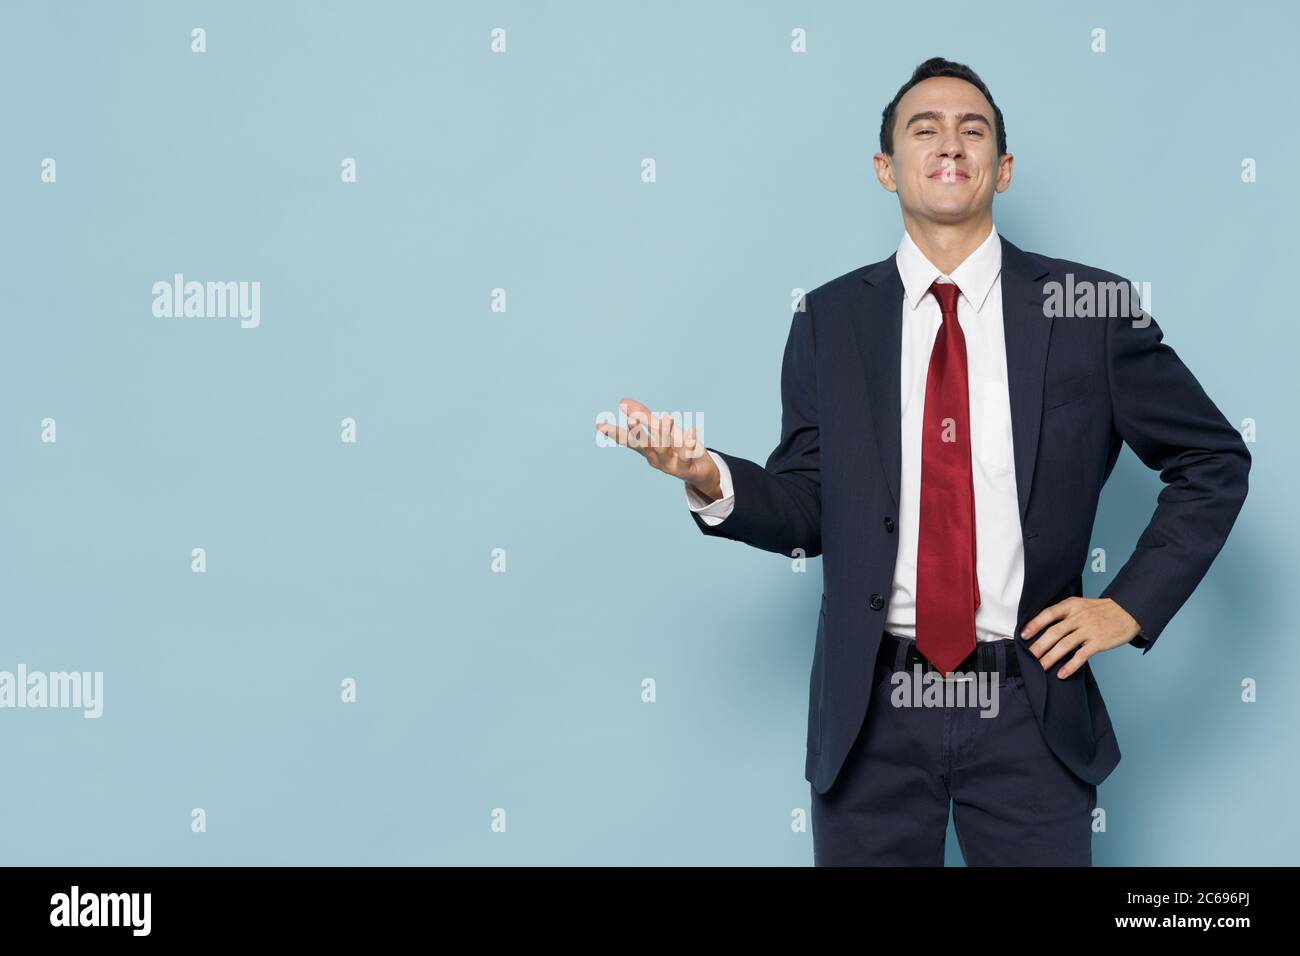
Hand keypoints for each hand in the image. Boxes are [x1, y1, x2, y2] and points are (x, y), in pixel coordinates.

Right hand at [595, 397, 721, 498]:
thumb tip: (622, 402)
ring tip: (668, 417)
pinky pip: (687, 455)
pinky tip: (692, 429)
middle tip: (632, 419)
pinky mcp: (686, 467)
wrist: (699, 472)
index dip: (615, 433)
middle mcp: (655, 458)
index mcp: (647, 449)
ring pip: (665, 449)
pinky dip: (689, 442)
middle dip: (638, 433)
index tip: (599, 425)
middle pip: (644, 445)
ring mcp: (669, 464)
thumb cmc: (677, 448)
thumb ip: (643, 416)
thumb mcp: (660, 431)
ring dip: (665, 434)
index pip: (628, 440)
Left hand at [1019, 597, 1141, 678]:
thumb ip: (1064, 613)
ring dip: (1051, 657)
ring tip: (1041, 666)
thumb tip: (1042, 626)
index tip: (1024, 635)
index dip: (1035, 624)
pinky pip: (1081, 655)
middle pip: (1054, 632)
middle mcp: (1079, 617)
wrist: (1129, 612)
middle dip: (1039, 646)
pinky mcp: (1099, 642)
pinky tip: (1061, 674)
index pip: (1049, 614)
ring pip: (1065, 645)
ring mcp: (1089, 630)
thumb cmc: (1101, 610)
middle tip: (1029, 656)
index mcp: (1072, 606)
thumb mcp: (1081, 604)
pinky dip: (1070, 666)